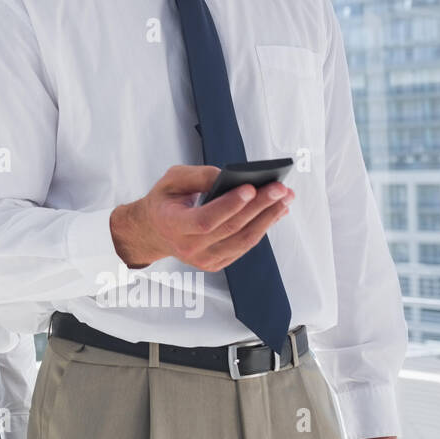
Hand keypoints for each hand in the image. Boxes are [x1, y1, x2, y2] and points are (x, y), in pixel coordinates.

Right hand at [109, 165, 292, 270]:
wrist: (154, 231)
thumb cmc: (165, 202)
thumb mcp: (171, 180)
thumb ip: (198, 176)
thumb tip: (229, 176)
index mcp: (172, 225)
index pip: (204, 220)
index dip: (229, 205)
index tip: (250, 188)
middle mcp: (189, 248)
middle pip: (231, 229)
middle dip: (259, 207)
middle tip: (279, 188)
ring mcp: (204, 259)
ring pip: (243, 240)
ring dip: (268, 218)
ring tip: (285, 199)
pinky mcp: (217, 263)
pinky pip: (244, 245)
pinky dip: (262, 227)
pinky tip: (275, 212)